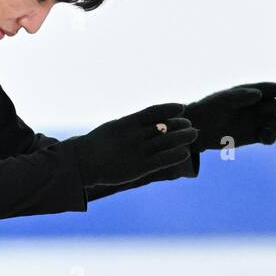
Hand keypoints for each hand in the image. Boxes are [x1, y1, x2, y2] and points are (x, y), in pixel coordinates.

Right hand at [72, 103, 197, 188]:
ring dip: (183, 136)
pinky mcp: (139, 167)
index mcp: (126, 123)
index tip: (181, 107)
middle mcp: (133, 135)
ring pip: (167, 140)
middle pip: (164, 126)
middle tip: (189, 125)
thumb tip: (142, 122)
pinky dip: (176, 155)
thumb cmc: (95, 148)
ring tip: (193, 133)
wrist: (81, 165)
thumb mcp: (111, 129)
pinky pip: (163, 159)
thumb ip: (129, 125)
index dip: (169, 108)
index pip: (154, 111)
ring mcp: (137, 151)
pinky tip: (185, 152)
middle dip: (180, 124)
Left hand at [184, 82, 275, 151]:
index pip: (270, 89)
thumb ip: (240, 96)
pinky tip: (264, 137)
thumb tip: (259, 94)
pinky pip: (269, 137)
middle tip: (264, 112)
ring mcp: (257, 121)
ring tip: (268, 128)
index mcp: (251, 92)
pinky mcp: (254, 136)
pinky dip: (271, 137)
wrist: (198, 128)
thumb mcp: (223, 100)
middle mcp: (258, 106)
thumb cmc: (209, 109)